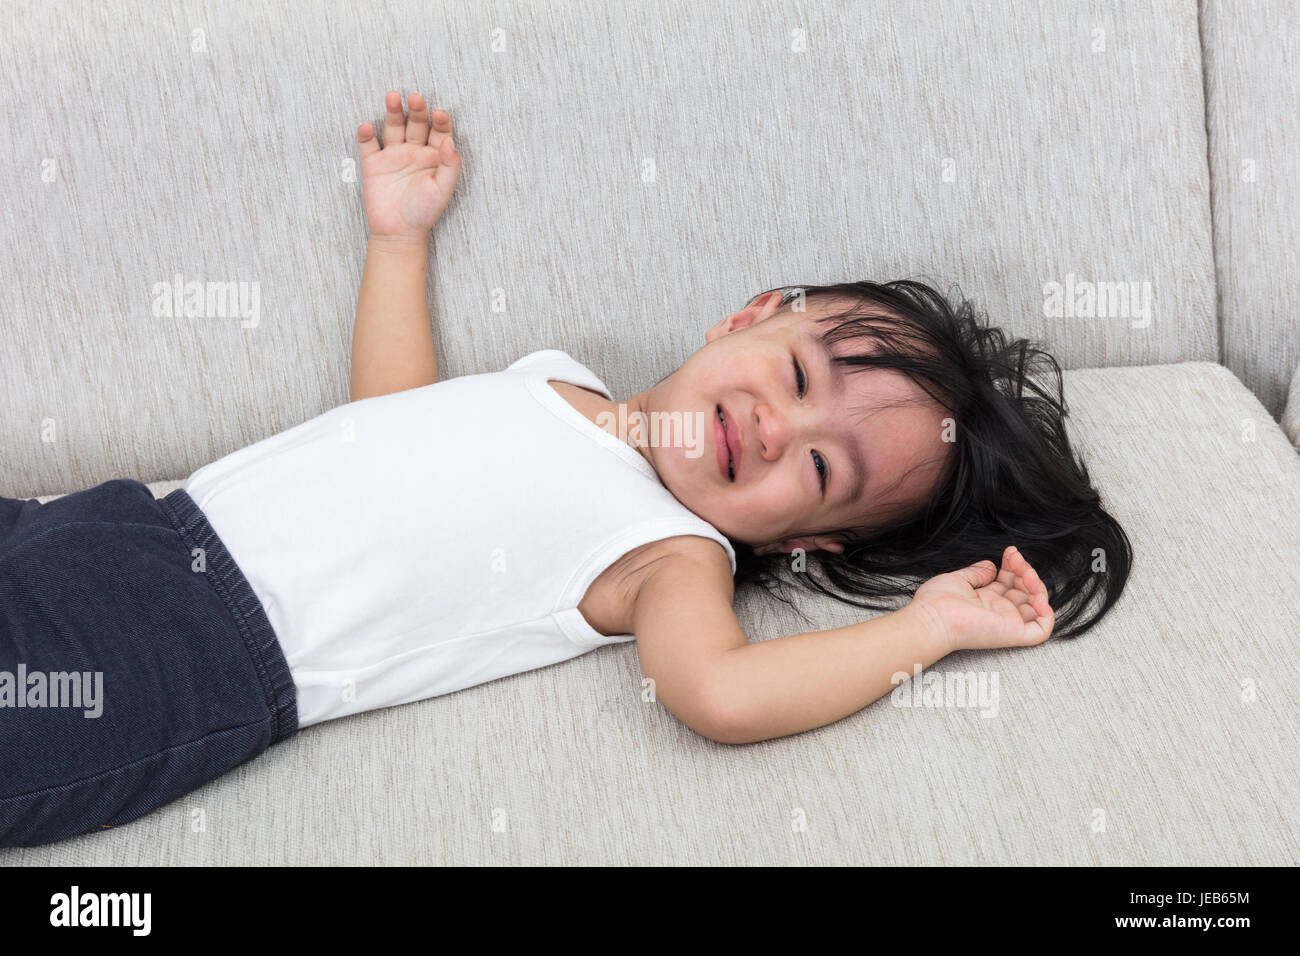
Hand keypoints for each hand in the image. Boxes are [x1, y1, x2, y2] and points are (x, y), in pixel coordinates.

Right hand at [356, 91, 461, 243]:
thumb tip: (450, 141)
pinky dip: (366, 134)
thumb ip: (450, 165)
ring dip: (393, 112)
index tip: (439, 114)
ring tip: (393, 98)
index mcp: (434, 156)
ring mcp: (393, 155)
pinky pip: (368, 144)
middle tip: (416, 99)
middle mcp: (414, 151)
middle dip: (417, 110)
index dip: (440, 121)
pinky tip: (367, 127)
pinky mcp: (373, 163)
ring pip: (393, 126)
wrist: (399, 233)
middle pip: (416, 123)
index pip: (439, 131)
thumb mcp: (443, 189)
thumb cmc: (425, 212)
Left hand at [908, 545, 1054, 651]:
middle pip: (1025, 590)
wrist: (931, 617)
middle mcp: (999, 611)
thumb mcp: (958, 579)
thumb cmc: (937, 602)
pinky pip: (1041, 630)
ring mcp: (1008, 623)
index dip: (1015, 566)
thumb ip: (977, 572)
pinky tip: (1037, 595)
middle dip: (1026, 571)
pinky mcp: (1013, 634)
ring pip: (1036, 606)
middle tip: (1015, 558)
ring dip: (1037, 585)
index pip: (1010, 582)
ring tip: (1025, 572)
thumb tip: (992, 566)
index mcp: (986, 599)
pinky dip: (1047, 613)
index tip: (1010, 551)